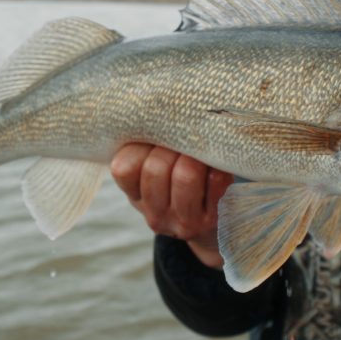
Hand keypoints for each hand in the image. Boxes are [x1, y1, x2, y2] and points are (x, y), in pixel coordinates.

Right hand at [109, 143, 232, 268]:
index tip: (156, 139)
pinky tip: (215, 165)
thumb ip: (147, 148)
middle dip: (172, 146)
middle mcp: (155, 214)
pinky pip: (215, 182)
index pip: (123, 169)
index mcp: (135, 197)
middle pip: (154, 168)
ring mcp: (183, 221)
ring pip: (184, 175)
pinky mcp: (212, 219)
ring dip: (194, 156)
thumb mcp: (154, 171)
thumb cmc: (179, 184)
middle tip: (183, 139)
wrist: (212, 226)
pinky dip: (217, 166)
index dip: (141, 145)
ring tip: (198, 152)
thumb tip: (159, 113)